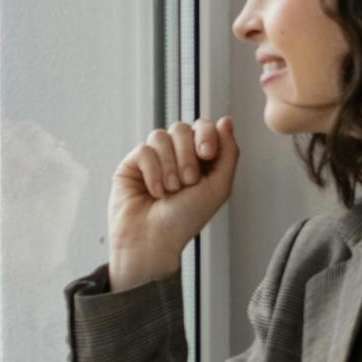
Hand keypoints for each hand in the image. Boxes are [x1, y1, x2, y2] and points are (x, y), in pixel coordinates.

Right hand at [107, 116, 238, 289]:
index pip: (204, 127)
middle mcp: (176, 156)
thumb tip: (227, 120)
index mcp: (199, 159)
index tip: (207, 155)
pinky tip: (154, 191)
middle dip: (187, 156)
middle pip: (182, 128)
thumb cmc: (185, 221)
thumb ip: (229, 153)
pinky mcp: (132, 164)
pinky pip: (143, 150)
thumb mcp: (218, 188)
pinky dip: (152, 172)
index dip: (206, 134)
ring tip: (170, 191)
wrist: (153, 241)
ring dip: (170, 166)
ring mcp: (153, 158)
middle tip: (188, 182)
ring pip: (161, 136)